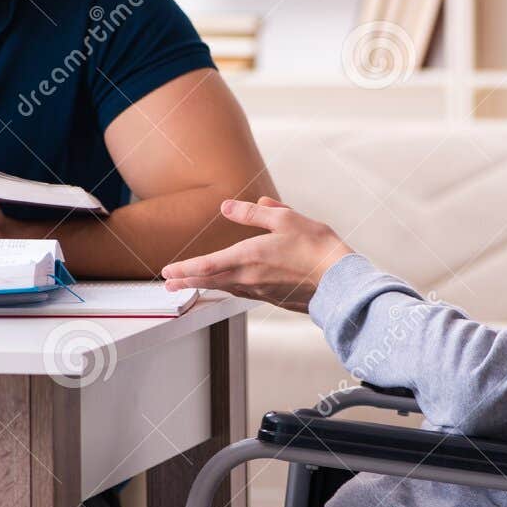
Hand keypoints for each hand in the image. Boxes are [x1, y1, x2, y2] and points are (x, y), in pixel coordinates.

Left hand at [161, 197, 352, 312]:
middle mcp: (250, 278)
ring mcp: (260, 291)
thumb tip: (227, 207)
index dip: (185, 268)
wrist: (339, 281)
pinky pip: (242, 292)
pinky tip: (229, 285)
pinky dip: (228, 288)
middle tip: (169, 284)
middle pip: (210, 280)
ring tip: (191, 284)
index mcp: (249, 257)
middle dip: (187, 281)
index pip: (207, 264)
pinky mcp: (272, 298)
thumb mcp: (284, 219)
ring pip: (225, 287)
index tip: (168, 272)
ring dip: (205, 285)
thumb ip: (253, 213)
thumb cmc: (316, 248)